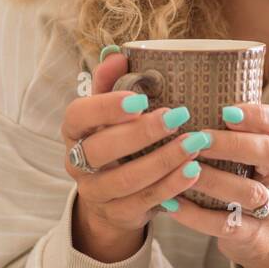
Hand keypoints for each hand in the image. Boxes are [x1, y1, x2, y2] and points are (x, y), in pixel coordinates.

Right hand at [59, 50, 203, 261]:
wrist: (112, 197)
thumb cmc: (115, 139)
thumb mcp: (110, 111)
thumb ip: (111, 82)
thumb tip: (118, 54)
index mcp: (74, 131)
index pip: (77, 115)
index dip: (105, 107)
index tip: (140, 99)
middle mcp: (77, 162)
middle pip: (101, 150)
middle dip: (141, 134)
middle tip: (177, 116)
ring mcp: (95, 192)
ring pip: (126, 179)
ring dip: (163, 160)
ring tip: (194, 143)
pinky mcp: (118, 213)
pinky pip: (145, 201)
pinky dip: (171, 185)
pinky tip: (193, 170)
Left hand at [161, 103, 268, 267]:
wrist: (261, 234)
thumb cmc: (241, 178)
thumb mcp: (244, 152)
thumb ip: (223, 129)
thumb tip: (172, 99)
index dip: (258, 114)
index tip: (226, 111)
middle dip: (233, 144)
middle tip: (199, 140)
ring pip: (249, 192)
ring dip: (214, 180)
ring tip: (184, 170)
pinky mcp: (253, 234)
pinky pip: (226, 225)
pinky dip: (196, 215)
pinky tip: (172, 204)